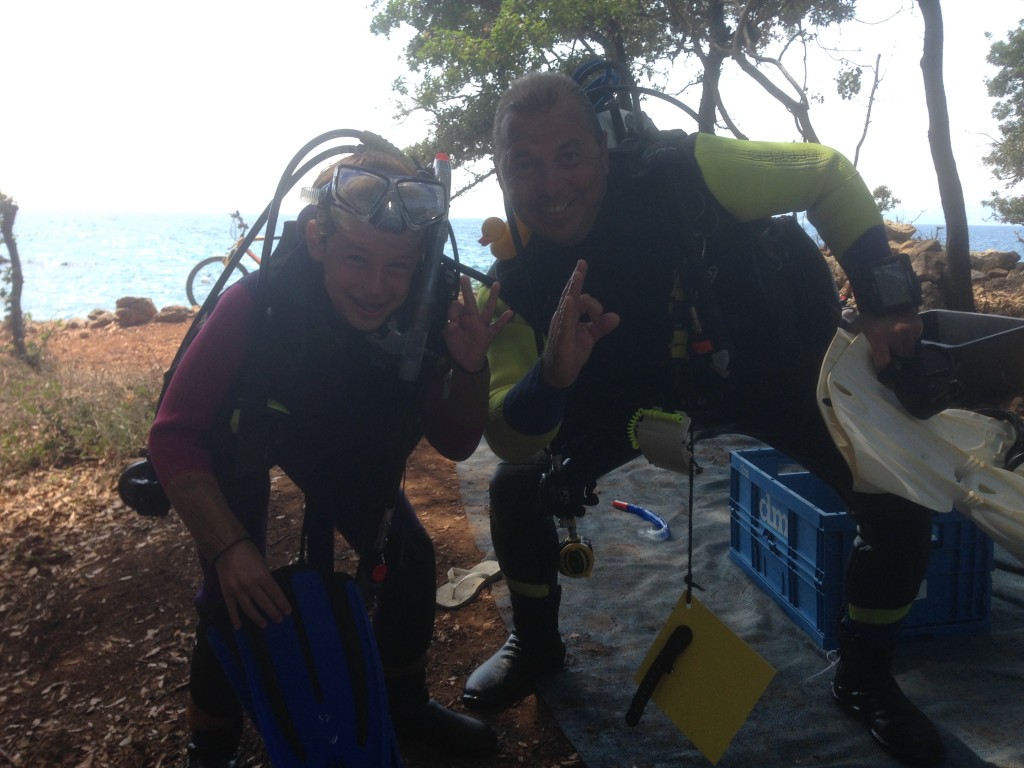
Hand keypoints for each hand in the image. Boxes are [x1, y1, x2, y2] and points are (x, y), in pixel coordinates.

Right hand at [214, 539, 291, 629]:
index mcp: (262, 575)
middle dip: (273, 613)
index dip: (282, 604)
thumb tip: (272, 594)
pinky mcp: (226, 592)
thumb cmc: (249, 553)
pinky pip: (231, 608)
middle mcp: (250, 584)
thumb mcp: (262, 563)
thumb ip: (266, 578)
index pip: (275, 593)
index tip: (288, 612)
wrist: (227, 547)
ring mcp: (237, 590)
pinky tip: (239, 627)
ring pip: (249, 609)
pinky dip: (235, 618)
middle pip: (264, 603)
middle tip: (279, 620)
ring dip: (258, 618)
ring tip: (265, 625)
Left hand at [443, 275, 514, 371]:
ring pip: (487, 309)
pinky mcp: (488, 334)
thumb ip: (450, 326)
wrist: (464, 360)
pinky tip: (510, 312)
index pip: (456, 306)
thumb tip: (454, 324)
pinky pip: (497, 327)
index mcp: (461, 317)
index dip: (452, 310)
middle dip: (467, 289)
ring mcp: (481, 325)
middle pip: (470, 301)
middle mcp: (471, 318)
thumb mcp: (448, 334)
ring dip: (492, 297)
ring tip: (496, 284)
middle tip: (464, 276)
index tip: (451, 320)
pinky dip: (503, 320)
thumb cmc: (456, 344)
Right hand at [541, 260, 619, 387]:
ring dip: (572, 290)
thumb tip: (616, 317)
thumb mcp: (590, 337)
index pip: (577, 296)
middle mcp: (563, 317)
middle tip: (580, 266)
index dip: (580, 282)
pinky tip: (570, 301)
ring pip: (567, 306)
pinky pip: (564, 323)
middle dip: (575, 280)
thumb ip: (601, 326)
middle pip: (569, 295)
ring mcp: (560, 327)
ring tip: (577, 276)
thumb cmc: (572, 352)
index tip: (582, 264)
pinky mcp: (561, 339)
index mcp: (570, 315)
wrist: (560, 374)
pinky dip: (567, 311)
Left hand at [853, 309, 923, 370]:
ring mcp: (908, 329)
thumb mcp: (858, 330)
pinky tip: (902, 337)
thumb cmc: (869, 317)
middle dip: (893, 358)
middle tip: (888, 355)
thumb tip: (858, 365)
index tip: (880, 368)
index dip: (882, 367)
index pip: (884, 362)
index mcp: (878, 336)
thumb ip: (858, 345)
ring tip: (895, 346)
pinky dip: (909, 342)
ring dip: (902, 351)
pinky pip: (915, 342)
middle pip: (898, 357)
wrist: (885, 298)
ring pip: (908, 352)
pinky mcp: (917, 325)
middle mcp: (895, 333)